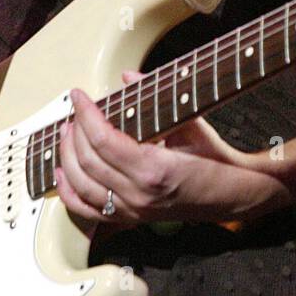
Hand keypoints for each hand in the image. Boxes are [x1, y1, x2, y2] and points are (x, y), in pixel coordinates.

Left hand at [54, 70, 291, 232]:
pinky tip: (62, 173)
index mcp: (154, 168)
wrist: (233, 194)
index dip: (86, 113)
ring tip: (67, 134)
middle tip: (74, 112)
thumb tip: (127, 77)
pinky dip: (69, 192)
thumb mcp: (191, 122)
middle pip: (88, 161)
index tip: (79, 96)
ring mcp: (133, 210)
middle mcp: (139, 194)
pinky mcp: (131, 218)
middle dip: (74, 132)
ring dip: (68, 157)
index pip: (103, 139)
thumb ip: (156, 97)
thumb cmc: (216, 158)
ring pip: (82, 186)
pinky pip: (88, 211)